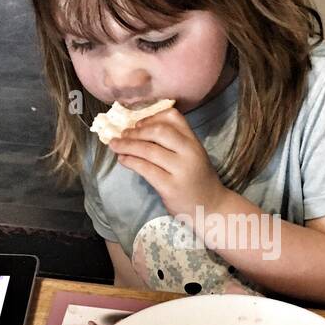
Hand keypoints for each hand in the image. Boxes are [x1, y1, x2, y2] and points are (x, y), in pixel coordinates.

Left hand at [109, 109, 226, 219]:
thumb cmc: (196, 179)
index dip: (152, 117)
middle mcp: (190, 153)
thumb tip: (137, 129)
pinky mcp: (170, 187)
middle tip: (122, 134)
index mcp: (194, 141)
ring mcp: (180, 170)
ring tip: (115, 145)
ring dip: (127, 145)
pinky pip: (145, 169)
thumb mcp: (192, 155)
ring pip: (148, 150)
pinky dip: (130, 161)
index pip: (173, 117)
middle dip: (136, 132)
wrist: (210, 207)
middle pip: (159, 131)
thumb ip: (174, 141)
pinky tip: (122, 160)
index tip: (138, 124)